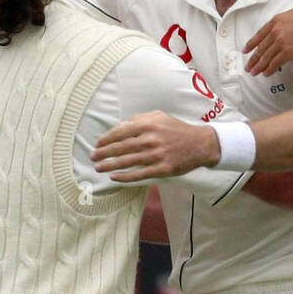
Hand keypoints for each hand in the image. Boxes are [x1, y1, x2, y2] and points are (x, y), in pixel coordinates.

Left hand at [93, 111, 220, 181]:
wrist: (200, 144)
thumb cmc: (176, 130)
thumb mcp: (159, 116)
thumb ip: (139, 119)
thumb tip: (120, 127)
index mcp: (149, 124)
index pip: (121, 132)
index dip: (107, 139)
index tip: (98, 144)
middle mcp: (151, 139)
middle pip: (121, 147)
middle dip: (104, 153)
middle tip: (93, 157)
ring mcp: (157, 155)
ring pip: (128, 161)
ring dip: (110, 165)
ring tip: (98, 167)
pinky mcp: (163, 169)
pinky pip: (139, 174)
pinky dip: (125, 176)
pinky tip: (114, 177)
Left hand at [245, 5, 292, 75]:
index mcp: (278, 20)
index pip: (260, 34)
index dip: (252, 43)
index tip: (247, 49)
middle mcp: (276, 31)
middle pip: (261, 47)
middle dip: (253, 58)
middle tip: (248, 65)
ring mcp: (281, 42)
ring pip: (265, 57)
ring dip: (259, 66)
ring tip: (254, 72)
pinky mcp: (287, 53)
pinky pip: (274, 63)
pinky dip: (269, 69)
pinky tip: (266, 73)